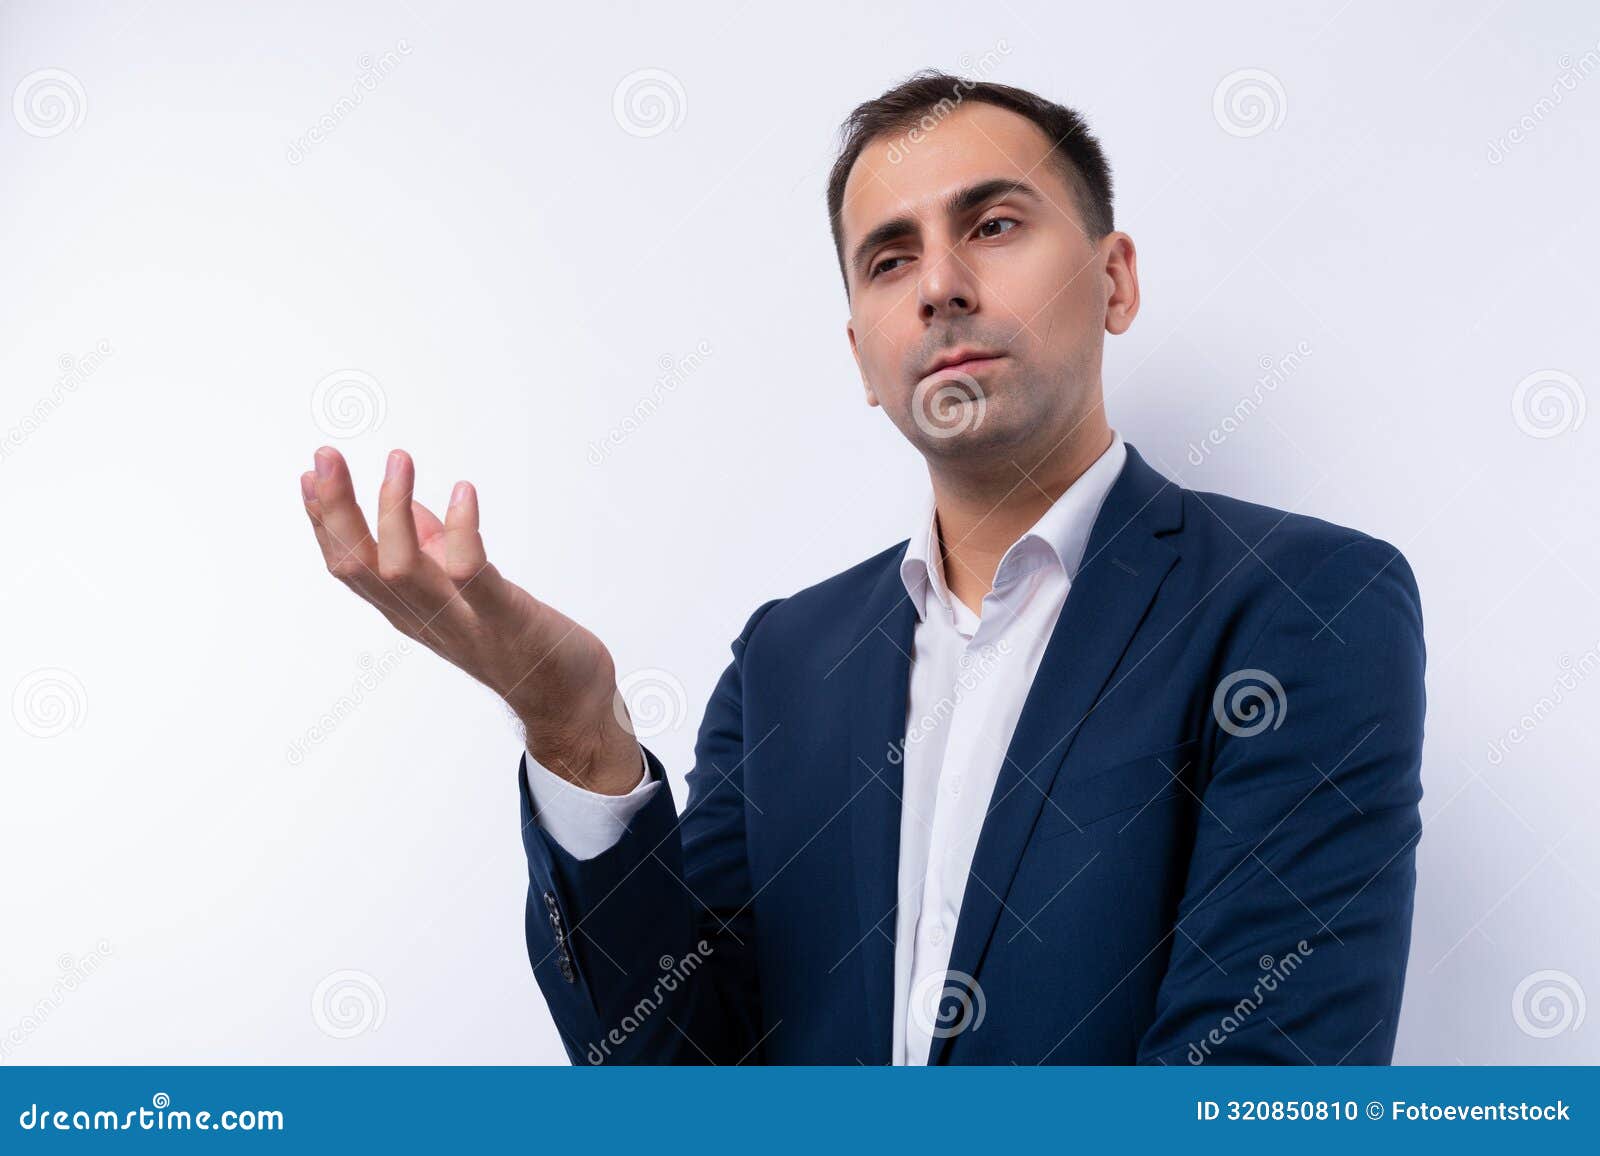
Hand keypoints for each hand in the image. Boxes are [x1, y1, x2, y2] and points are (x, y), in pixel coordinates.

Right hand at [299, 446, 642, 794]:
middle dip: (335, 509)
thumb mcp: (464, 592)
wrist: (568, 703)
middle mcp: (425, 618)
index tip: (311, 473)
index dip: (324, 521)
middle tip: (326, 455)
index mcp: (410, 610)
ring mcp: (462, 623)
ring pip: (400, 570)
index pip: (349, 565)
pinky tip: (463, 493)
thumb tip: (411, 508)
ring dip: (392, 509)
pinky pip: (471, 577)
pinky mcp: (506, 621)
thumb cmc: (519, 642)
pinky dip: (461, 533)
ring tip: (398, 459)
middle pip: (358, 566)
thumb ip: (434, 552)